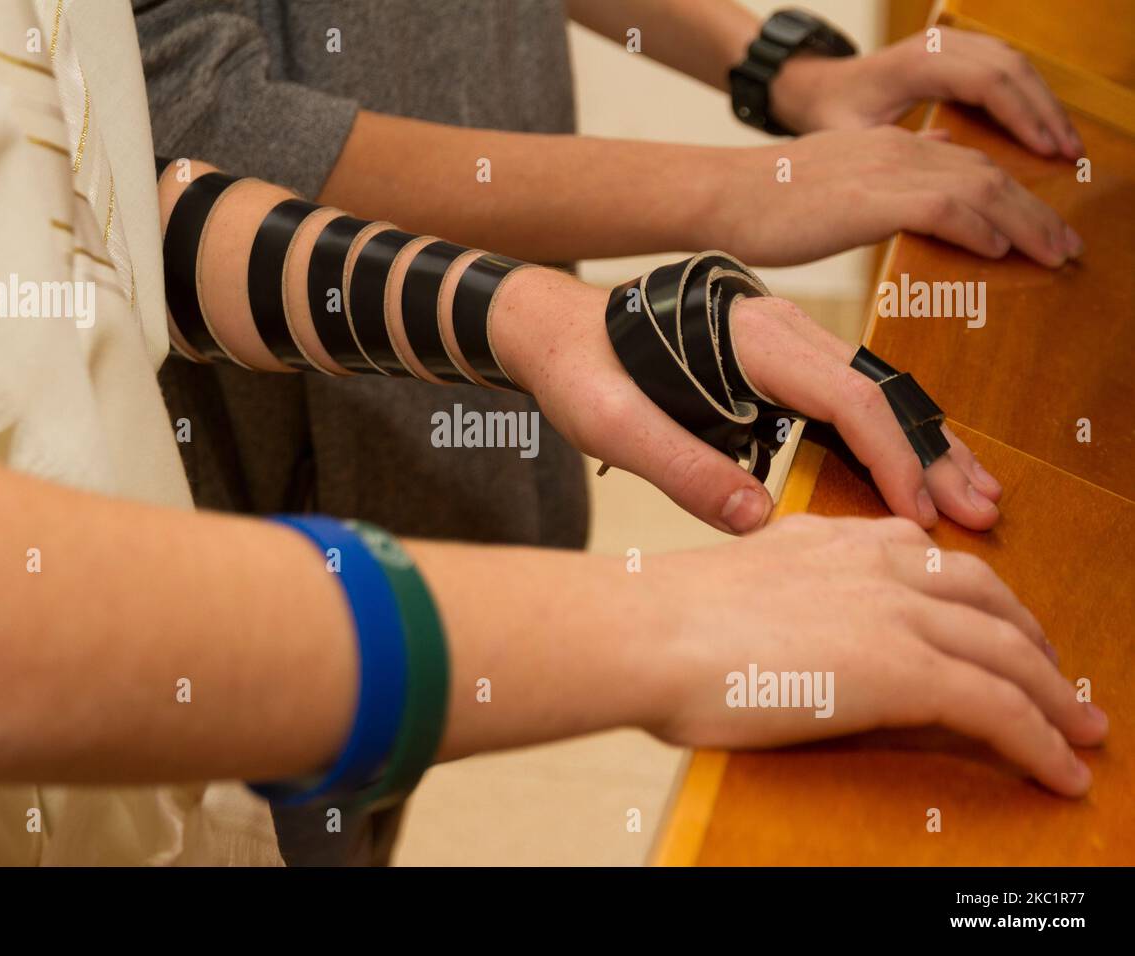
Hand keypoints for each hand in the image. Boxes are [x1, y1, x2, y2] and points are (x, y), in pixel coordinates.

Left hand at [502, 271, 1003, 534]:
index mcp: (749, 339)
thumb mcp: (611, 423)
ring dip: (920, 442)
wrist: (548, 324)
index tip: (922, 515)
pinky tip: (906, 470)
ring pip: (873, 389)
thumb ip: (681, 469)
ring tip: (969, 494)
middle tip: (984, 509)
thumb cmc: (577, 368)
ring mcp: (782, 337)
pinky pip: (846, 394)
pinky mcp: (772, 357)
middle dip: (932, 452)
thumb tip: (761, 523)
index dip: (892, 457)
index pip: (848, 397)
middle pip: (880, 388)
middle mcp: (780, 329)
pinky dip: (885, 433)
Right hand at [644, 515, 1105, 795]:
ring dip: (1057, 696)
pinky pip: (1001, 709)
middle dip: (1031, 638)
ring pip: (1011, 650)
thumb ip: (779, 591)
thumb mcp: (734, 584)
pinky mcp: (907, 669)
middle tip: (1053, 676)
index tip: (990, 621)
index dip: (975, 594)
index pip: (929, 559)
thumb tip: (786, 627)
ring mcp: (896, 611)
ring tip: (1081, 730)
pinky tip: (1060, 770)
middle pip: (987, 595)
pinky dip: (1043, 741)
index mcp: (832, 540)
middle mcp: (876, 563)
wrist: (645, 629)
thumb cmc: (660, 620)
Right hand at [708, 125, 1081, 267]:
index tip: (1038, 230)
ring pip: (981, 188)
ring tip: (1049, 255)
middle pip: (990, 173)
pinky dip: (978, 227)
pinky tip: (995, 251)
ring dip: (1025, 223)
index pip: (971, 165)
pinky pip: (946, 208)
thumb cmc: (769, 204)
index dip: (1014, 198)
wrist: (724, 196)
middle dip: (1036, 212)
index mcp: (891, 148)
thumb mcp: (837, 186)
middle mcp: (899, 150)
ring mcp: (887, 170)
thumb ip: (884, 184)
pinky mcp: (872, 199)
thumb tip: (922, 187)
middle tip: (1064, 247)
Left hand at [769, 27, 1084, 159]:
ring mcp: (949, 45)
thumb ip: (887, 153)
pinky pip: (1004, 68)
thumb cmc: (830, 116)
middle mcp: (938, 46)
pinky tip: (1042, 130)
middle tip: (1070, 157)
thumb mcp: (850, 137)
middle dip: (1045, 113)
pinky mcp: (956, 54)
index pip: (987, 82)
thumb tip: (940, 171)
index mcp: (915, 64)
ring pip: (1014, 64)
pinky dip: (1028, 97)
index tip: (1046, 152)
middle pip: (1011, 69)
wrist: (817, 87)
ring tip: (1064, 146)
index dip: (1021, 116)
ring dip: (1043, 104)